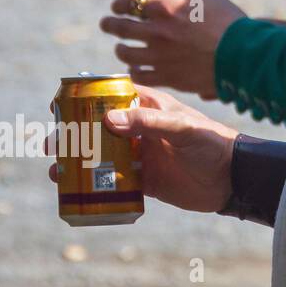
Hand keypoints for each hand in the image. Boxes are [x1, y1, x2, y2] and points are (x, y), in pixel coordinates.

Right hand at [49, 84, 237, 212]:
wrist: (233, 178)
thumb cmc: (212, 143)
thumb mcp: (182, 127)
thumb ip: (148, 122)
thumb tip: (107, 119)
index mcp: (151, 107)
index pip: (112, 95)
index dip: (84, 98)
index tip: (57, 104)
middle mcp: (141, 129)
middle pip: (98, 128)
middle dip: (72, 136)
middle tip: (52, 145)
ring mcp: (141, 155)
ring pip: (101, 156)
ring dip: (77, 162)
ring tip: (57, 172)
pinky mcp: (145, 180)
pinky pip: (112, 182)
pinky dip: (93, 185)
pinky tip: (75, 191)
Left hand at [100, 0, 246, 99]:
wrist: (244, 54)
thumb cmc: (228, 19)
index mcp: (164, 7)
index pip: (127, 3)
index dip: (119, 4)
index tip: (119, 7)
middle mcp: (156, 31)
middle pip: (118, 27)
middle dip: (110, 24)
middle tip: (108, 24)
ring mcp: (159, 56)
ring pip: (124, 53)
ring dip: (121, 48)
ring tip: (124, 48)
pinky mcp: (166, 76)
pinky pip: (138, 74)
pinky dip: (135, 70)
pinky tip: (139, 66)